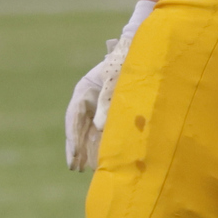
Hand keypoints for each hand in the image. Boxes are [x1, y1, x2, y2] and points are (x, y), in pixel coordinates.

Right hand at [64, 1, 151, 170]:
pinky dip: (101, 142)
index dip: (73, 136)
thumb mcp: (117, 81)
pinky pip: (102, 128)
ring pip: (88, 129)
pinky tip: (101, 157)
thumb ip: (107, 102)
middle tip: (75, 167)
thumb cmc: (129, 61)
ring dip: (87, 148)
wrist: (143, 48)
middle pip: (78, 125)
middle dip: (77, 147)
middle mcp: (87, 97)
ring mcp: (97, 103)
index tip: (74, 154)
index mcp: (84, 88)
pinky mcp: (111, 108)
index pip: (74, 115)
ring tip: (84, 168)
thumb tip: (99, 127)